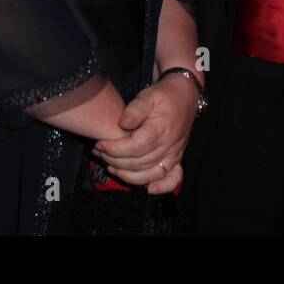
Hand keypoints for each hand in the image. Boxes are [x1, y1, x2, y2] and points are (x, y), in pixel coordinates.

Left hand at [91, 75, 195, 193]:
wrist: (185, 95)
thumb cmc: (164, 95)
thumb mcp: (148, 95)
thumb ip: (135, 109)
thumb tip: (123, 124)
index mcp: (159, 130)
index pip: (134, 148)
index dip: (114, 149)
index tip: (99, 144)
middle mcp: (168, 146)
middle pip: (139, 163)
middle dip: (115, 161)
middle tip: (98, 153)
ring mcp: (174, 154)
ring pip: (150, 174)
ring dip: (128, 175)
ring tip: (111, 167)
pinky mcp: (177, 158)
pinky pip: (172, 178)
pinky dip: (162, 187)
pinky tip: (148, 189)